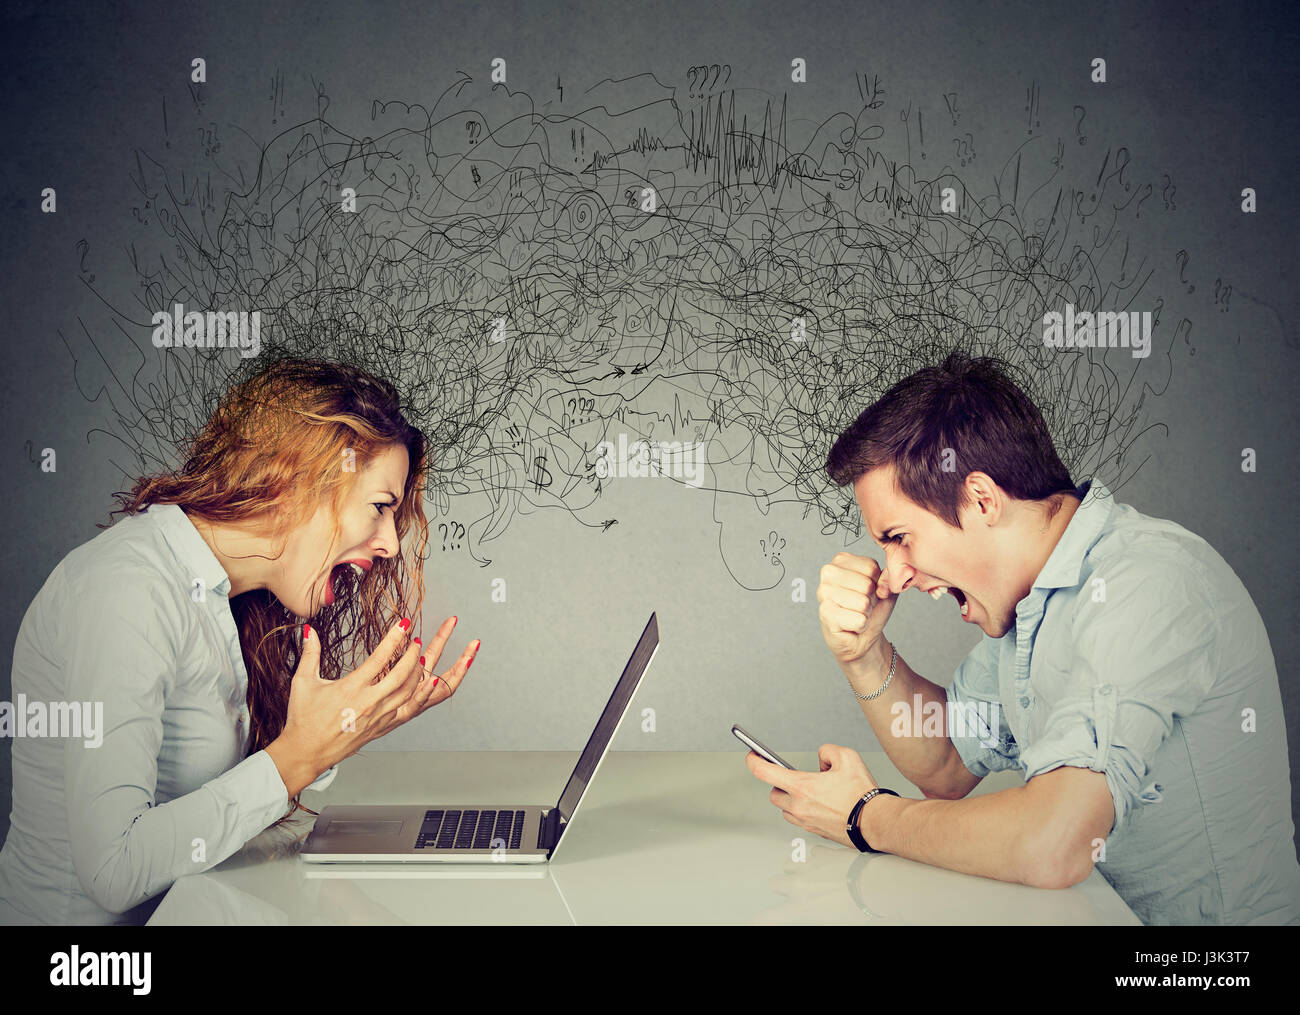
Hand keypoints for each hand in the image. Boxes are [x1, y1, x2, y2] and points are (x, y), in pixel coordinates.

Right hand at [274, 616, 479, 784]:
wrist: (306, 752)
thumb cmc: (303, 718)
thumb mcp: (302, 683)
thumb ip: (310, 654)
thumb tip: (309, 630)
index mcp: (351, 688)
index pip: (379, 658)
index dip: (394, 639)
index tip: (404, 624)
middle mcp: (369, 702)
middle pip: (401, 675)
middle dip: (413, 655)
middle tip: (417, 641)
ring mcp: (378, 717)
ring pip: (407, 693)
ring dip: (417, 673)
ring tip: (420, 659)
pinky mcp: (381, 728)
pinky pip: (406, 709)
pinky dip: (417, 695)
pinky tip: (422, 685)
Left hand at [744, 743, 878, 847]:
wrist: (875, 822)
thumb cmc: (861, 794)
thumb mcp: (847, 757)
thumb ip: (827, 751)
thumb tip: (821, 759)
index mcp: (802, 787)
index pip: (765, 772)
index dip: (754, 760)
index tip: (751, 755)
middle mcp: (799, 806)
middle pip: (774, 793)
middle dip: (779, 783)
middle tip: (793, 776)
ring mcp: (805, 821)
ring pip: (785, 809)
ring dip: (791, 799)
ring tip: (810, 791)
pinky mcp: (814, 832)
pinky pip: (799, 819)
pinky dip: (803, 810)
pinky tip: (819, 804)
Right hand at [817, 552, 896, 664]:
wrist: (863, 637)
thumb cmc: (871, 610)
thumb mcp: (885, 589)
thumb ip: (889, 578)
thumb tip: (885, 578)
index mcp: (841, 560)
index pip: (871, 567)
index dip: (877, 584)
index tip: (868, 592)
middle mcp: (828, 573)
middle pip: (867, 584)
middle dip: (870, 600)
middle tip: (861, 606)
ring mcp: (823, 592)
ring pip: (863, 602)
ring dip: (865, 614)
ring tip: (856, 614)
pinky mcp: (824, 613)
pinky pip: (859, 620)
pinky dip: (861, 626)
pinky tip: (851, 625)